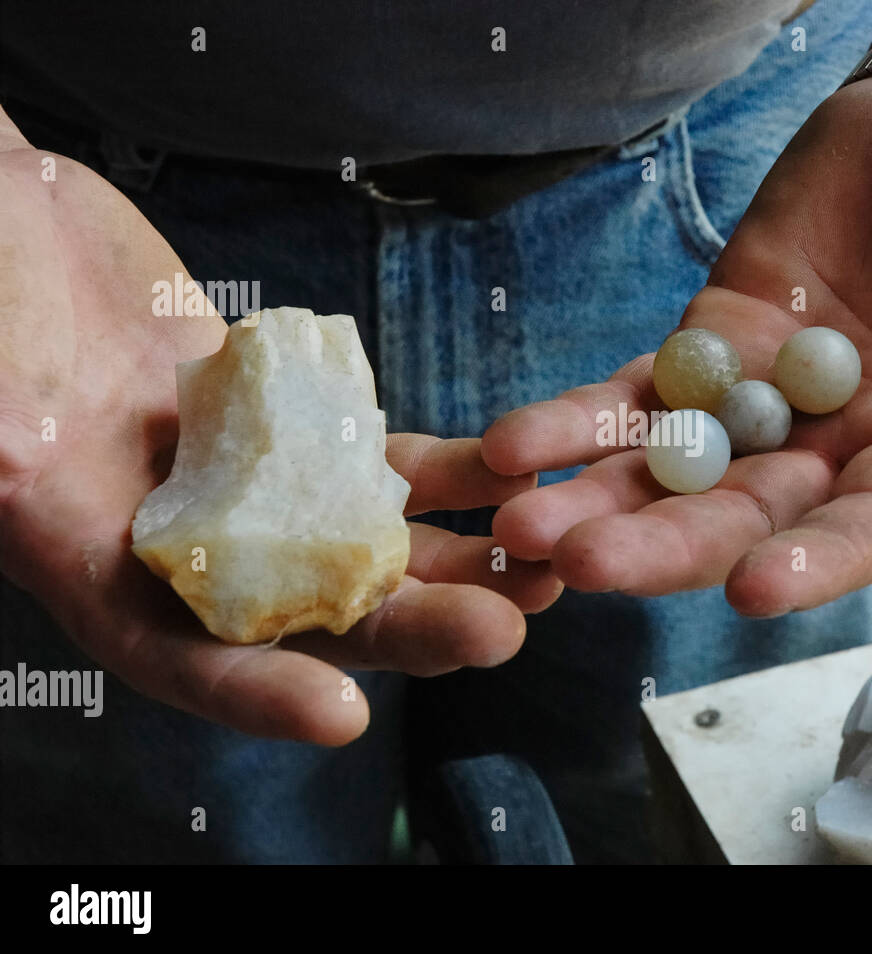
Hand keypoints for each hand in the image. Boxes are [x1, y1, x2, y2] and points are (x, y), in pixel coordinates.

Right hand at [0, 138, 559, 745]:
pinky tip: (511, 481)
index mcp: (97, 561)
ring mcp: (250, 486)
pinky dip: (446, 478)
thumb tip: (23, 466)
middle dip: (409, 629)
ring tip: (545, 571)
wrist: (23, 229)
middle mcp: (188, 543)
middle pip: (308, 611)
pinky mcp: (294, 427)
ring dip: (455, 564)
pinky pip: (379, 464)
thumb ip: (15, 446)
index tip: (341, 713)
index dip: (256, 693)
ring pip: (364, 545)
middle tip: (504, 630)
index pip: (177, 657)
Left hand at [480, 69, 871, 615]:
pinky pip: (640, 392)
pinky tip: (512, 443)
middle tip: (581, 566)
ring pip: (680, 469)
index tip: (753, 593)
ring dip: (602, 498)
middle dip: (671, 545)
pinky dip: (582, 418)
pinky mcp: (712, 341)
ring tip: (522, 525)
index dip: (823, 560)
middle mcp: (845, 444)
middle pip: (753, 515)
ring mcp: (769, 400)